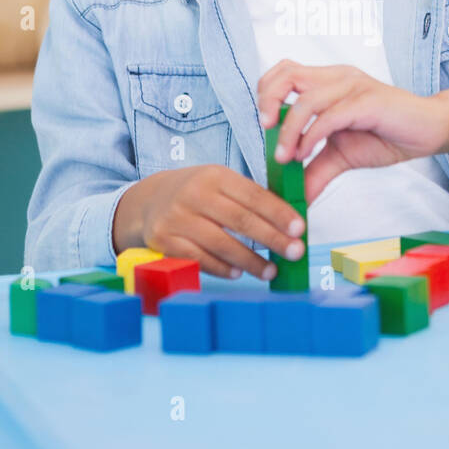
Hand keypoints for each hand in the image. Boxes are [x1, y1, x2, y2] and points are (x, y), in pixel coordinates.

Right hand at [112, 165, 305, 280]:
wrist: (149, 202)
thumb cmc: (197, 195)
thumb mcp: (219, 184)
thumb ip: (250, 198)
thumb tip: (290, 222)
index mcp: (214, 176)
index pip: (253, 195)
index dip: (278, 213)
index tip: (299, 229)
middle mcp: (194, 194)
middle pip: (240, 220)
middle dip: (272, 238)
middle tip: (295, 252)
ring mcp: (177, 218)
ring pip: (221, 243)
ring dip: (250, 261)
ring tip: (271, 270)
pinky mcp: (164, 241)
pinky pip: (200, 259)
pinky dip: (222, 268)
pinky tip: (239, 272)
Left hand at [258, 61, 448, 202]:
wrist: (429, 131)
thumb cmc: (387, 135)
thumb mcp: (341, 157)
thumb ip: (315, 171)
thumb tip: (294, 197)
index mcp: (328, 82)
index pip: (284, 72)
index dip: (267, 93)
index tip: (265, 125)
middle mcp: (337, 77)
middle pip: (287, 73)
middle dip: (267, 99)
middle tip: (266, 129)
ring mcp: (352, 87)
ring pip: (305, 99)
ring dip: (289, 130)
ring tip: (285, 157)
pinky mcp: (366, 102)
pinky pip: (329, 116)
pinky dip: (311, 136)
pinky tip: (306, 154)